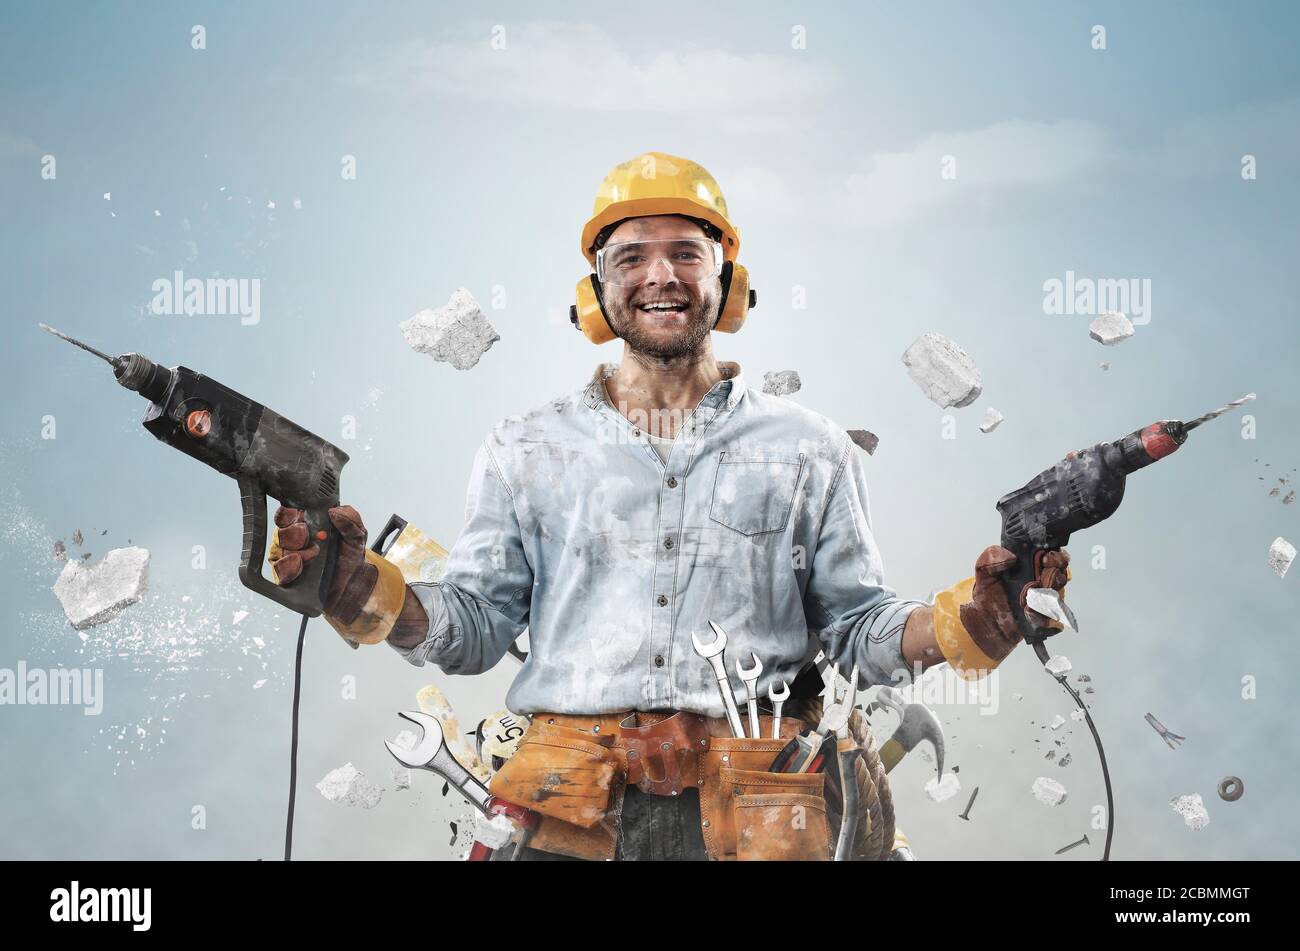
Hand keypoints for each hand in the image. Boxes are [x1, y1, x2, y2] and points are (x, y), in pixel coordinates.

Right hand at [268, 505, 370, 622]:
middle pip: (280, 531)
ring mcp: (287, 558)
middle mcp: (293, 540)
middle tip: (309, 537)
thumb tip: (334, 511)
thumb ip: (350, 519)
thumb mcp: (356, 534)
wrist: (353, 583)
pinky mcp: (287, 576)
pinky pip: (278, 571)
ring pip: (278, 550)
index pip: (286, 514)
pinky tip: (301, 565)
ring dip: (296, 552)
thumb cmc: (350, 556)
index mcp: (306, 525)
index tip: (303, 519)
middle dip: (294, 533)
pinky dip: (289, 567)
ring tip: (314, 555)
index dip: (290, 515)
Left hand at [958, 546, 1070, 662]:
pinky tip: (1027, 613)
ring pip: (1058, 598)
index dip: (1056, 557)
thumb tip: (1010, 557)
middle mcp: (1044, 583)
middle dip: (1053, 576)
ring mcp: (1047, 602)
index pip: (1055, 557)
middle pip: (1062, 576)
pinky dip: (1040, 616)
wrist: (986, 621)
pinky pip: (1053, 619)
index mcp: (1034, 567)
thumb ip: (991, 557)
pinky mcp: (1045, 620)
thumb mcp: (984, 570)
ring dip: (1045, 598)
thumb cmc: (989, 593)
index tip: (1046, 559)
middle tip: (1040, 580)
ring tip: (1027, 600)